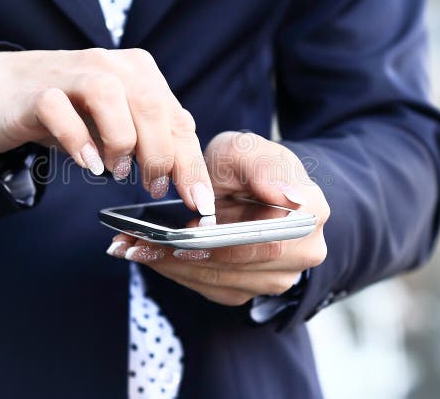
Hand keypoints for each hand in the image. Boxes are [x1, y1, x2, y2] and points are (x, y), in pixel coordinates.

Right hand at [0, 48, 213, 213]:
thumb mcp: (118, 123)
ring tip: (116, 172)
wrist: (1, 93)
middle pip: (151, 106)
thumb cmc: (69, 111)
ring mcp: (73, 74)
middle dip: (161, 156)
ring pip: (111, 98)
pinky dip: (77, 140)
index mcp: (140, 72)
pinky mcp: (38, 91)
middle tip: (154, 188)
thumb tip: (188, 170)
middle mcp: (111, 65)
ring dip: (121, 142)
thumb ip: (152, 136)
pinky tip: (87, 164)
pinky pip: (60, 110)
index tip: (199, 202)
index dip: (191, 164)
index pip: (176, 119)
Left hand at [106, 131, 328, 305]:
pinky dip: (173, 272)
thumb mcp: (247, 149)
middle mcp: (303, 252)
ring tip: (128, 247)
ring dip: (169, 265)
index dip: (222, 239)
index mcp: (311, 212)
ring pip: (219, 279)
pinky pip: (209, 287)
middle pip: (237, 262)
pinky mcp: (249, 289)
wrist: (249, 187)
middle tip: (134, 242)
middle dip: (182, 253)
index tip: (182, 232)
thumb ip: (263, 167)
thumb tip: (287, 197)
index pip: (266, 236)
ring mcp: (278, 277)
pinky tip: (144, 254)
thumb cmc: (247, 164)